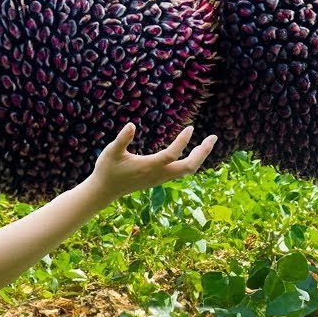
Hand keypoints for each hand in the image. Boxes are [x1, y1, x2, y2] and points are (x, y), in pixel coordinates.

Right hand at [85, 123, 217, 200]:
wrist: (104, 191)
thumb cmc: (107, 169)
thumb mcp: (111, 151)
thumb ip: (122, 139)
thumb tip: (132, 125)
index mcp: (149, 167)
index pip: (172, 155)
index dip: (183, 142)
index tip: (191, 128)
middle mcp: (158, 174)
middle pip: (189, 167)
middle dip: (202, 152)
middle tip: (213, 137)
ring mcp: (160, 178)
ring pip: (187, 170)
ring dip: (199, 157)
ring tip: (207, 142)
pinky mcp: (159, 179)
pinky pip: (181, 171)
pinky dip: (191, 161)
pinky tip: (193, 152)